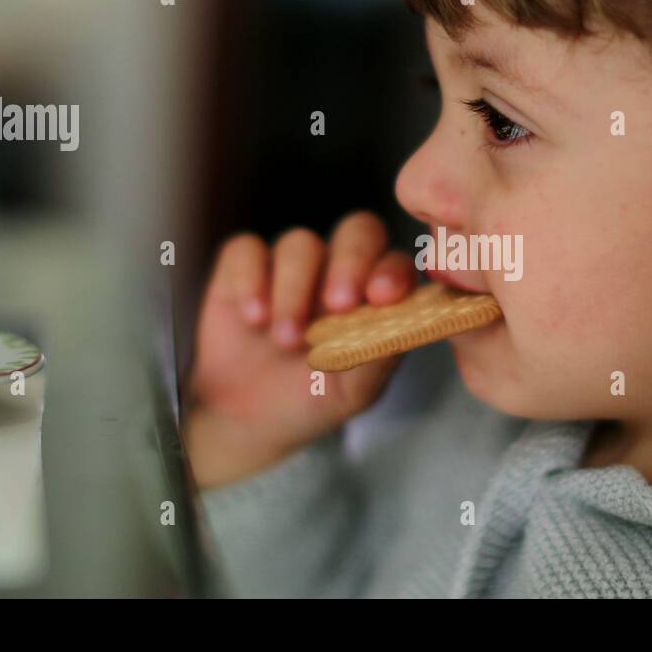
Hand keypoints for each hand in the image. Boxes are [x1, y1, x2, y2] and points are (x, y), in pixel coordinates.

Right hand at [185, 211, 415, 487]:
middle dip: (351, 262)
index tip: (381, 298)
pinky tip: (254, 316)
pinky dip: (251, 278)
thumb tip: (408, 323)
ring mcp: (290, 263)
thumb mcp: (355, 389)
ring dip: (295, 289)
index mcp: (374, 292)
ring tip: (287, 340)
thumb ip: (382, 353)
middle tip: (338, 305)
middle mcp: (336, 267)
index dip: (392, 271)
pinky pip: (246, 250)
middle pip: (357, 231)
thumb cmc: (313, 398)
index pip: (394, 261)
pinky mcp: (242, 266)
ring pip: (300, 243)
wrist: (249, 420)